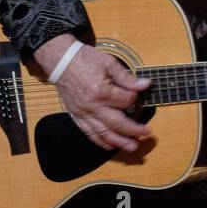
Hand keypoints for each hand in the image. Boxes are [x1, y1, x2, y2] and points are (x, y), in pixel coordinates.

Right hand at [33, 35, 151, 152]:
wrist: (61, 62)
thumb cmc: (85, 60)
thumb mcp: (108, 63)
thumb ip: (126, 77)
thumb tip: (145, 85)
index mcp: (101, 91)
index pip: (126, 101)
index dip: (134, 98)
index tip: (137, 94)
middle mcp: (92, 106)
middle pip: (117, 123)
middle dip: (133, 131)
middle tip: (145, 134)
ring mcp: (83, 113)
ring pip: (103, 133)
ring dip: (119, 142)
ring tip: (132, 147)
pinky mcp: (76, 116)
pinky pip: (89, 133)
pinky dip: (100, 141)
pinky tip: (110, 146)